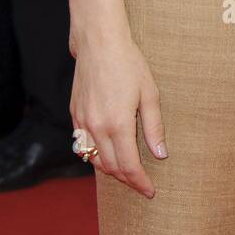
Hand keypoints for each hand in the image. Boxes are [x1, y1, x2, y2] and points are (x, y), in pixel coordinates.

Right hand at [70, 32, 165, 197]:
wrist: (99, 43)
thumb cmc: (128, 64)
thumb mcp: (149, 93)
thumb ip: (154, 127)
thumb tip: (160, 154)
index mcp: (118, 124)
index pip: (128, 166)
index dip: (140, 182)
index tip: (150, 191)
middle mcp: (96, 127)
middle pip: (110, 168)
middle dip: (127, 179)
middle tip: (141, 183)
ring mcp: (82, 122)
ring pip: (94, 160)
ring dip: (110, 170)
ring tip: (126, 170)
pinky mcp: (74, 114)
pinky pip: (82, 146)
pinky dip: (95, 156)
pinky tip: (107, 153)